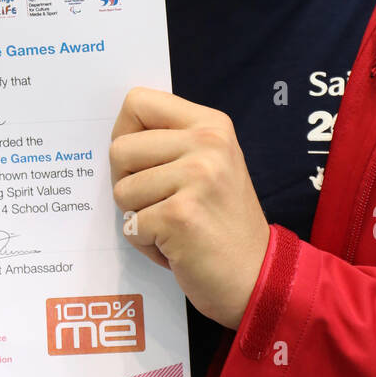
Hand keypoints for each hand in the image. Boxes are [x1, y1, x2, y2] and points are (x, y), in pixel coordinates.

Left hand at [109, 87, 269, 328]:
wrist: (258, 274)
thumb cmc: (222, 221)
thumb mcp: (210, 163)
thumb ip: (171, 142)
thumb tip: (118, 135)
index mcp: (210, 124)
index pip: (137, 102)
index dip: (125, 134)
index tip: (141, 162)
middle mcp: (207, 143)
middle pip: (120, 148)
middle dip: (128, 183)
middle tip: (160, 203)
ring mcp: (196, 178)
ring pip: (121, 190)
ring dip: (139, 217)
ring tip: (173, 226)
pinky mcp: (180, 215)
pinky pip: (131, 225)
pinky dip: (146, 243)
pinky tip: (177, 246)